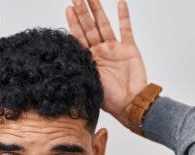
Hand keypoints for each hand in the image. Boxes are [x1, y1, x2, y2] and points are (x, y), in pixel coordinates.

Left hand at [65, 0, 148, 126]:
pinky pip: (126, 29)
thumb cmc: (111, 100)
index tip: (68, 8)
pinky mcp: (129, 48)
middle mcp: (100, 52)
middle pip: (89, 27)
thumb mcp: (89, 84)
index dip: (74, 23)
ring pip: (104, 24)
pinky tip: (120, 3)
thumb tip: (63, 62)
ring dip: (98, 10)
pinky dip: (123, 16)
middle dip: (82, 11)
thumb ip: (80, 70)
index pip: (79, 37)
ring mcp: (114, 49)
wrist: (131, 104)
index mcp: (89, 60)